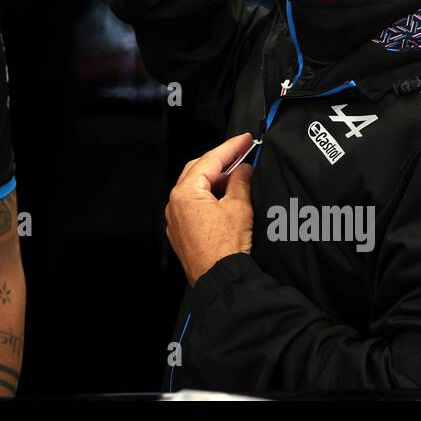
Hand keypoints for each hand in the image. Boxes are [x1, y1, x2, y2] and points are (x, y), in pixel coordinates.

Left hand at [165, 133, 255, 284]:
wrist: (221, 280)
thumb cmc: (225, 249)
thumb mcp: (239, 207)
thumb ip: (240, 182)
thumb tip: (243, 169)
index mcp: (186, 193)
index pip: (210, 159)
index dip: (231, 147)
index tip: (246, 139)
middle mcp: (175, 204)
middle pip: (199, 170)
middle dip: (221, 161)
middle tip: (242, 153)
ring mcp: (176, 220)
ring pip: (196, 189)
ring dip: (216, 180)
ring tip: (239, 176)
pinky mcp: (182, 233)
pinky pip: (194, 206)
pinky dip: (210, 197)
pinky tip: (226, 198)